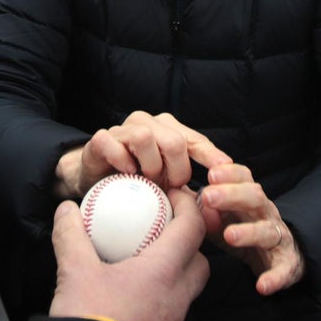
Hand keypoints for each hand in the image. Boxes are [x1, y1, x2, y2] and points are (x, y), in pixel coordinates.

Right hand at [47, 186, 209, 320]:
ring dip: (178, 270)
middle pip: (200, 259)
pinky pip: (173, 310)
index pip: (191, 228)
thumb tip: (67, 211)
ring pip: (189, 287)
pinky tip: (136, 293)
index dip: (188, 205)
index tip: (173, 194)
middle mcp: (177, 295)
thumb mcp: (73, 270)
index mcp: (164, 271)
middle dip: (190, 240)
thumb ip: (71, 235)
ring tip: (149, 260)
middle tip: (165, 227)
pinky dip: (163, 295)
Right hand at [55, 110, 232, 199]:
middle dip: (177, 170)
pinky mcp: (100, 139)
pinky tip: (126, 174)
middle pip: (174, 141)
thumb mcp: (165, 183)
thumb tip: (214, 197)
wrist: (94, 180)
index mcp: (167, 130)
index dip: (212, 156)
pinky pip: (114, 144)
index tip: (226, 171)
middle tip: (170, 187)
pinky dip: (123, 162)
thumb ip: (185, 185)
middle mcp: (147, 123)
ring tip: (147, 181)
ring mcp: (123, 129)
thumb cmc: (134, 182)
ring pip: (146, 137)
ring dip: (150, 166)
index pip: (196, 141)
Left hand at [198, 163, 304, 295]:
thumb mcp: (225, 217)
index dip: (229, 173)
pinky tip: (262, 286)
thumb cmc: (246, 230)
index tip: (210, 174)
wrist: (284, 256)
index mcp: (250, 198)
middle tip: (208, 196)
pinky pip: (284, 270)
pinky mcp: (288, 263)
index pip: (244, 177)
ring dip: (249, 232)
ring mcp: (278, 238)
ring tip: (229, 235)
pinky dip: (275, 278)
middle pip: (254, 197)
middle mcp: (266, 213)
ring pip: (267, 231)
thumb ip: (205, 209)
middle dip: (232, 195)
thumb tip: (180, 197)